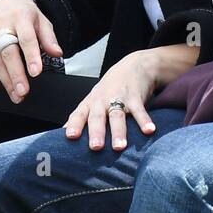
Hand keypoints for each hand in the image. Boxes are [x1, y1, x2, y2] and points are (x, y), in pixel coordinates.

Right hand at [0, 0, 62, 102]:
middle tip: (24, 91)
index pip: (26, 38)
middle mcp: (3, 25)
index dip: (31, 55)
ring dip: (5, 80)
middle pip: (8, 52)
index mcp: (21, 17)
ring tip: (16, 95)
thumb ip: (49, 38)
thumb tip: (57, 53)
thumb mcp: (41, 20)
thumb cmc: (25, 14)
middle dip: (16, 74)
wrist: (5, 0)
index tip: (36, 72)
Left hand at [65, 46, 194, 150]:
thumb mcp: (94, 99)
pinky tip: (149, 130)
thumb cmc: (111, 87)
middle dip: (96, 132)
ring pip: (118, 116)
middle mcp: (103, 101)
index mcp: (91, 103)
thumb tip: (63, 135)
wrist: (134, 65)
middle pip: (98, 117)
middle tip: (95, 147)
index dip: (74, 125)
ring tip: (119, 147)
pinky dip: (144, 121)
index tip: (70, 137)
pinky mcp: (136, 98)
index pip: (79, 114)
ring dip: (119, 132)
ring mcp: (120, 98)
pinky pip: (140, 111)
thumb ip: (82, 117)